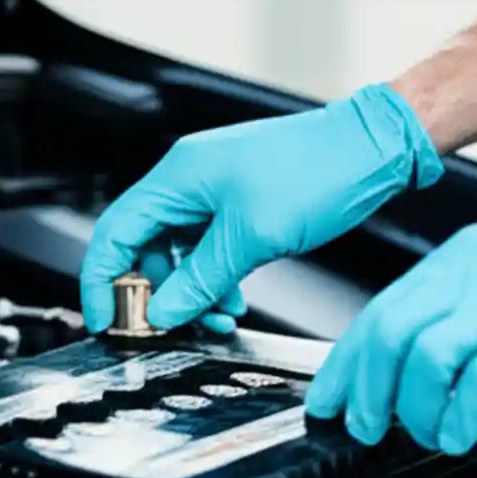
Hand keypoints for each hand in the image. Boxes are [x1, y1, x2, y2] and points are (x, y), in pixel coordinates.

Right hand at [79, 83, 443, 334]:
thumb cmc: (319, 171)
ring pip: (180, 255)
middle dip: (158, 294)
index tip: (106, 321)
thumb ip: (201, 279)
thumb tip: (163, 312)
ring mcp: (215, 194)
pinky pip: (209, 251)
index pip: (115, 232)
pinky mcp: (240, 206)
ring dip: (192, 292)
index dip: (102, 281)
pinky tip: (234, 300)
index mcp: (179, 178)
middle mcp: (189, 183)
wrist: (374, 149)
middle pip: (146, 248)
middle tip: (173, 328)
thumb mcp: (252, 238)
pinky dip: (216, 280)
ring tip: (219, 317)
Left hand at [305, 146, 476, 453]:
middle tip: (361, 426)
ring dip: (410, 410)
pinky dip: (456, 418)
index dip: (347, 361)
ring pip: (420, 360)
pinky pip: (474, 384)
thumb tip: (443, 351)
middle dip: (362, 391)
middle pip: (385, 335)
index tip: (332, 395)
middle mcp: (473, 276)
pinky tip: (460, 433)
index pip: (381, 311)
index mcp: (463, 258)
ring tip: (422, 433)